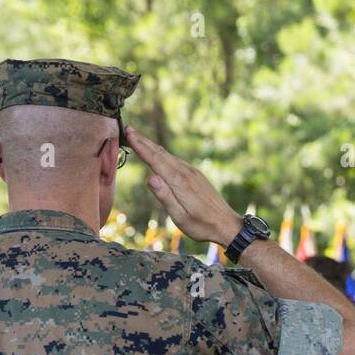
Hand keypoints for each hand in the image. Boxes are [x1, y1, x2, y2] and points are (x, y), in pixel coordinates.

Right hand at [125, 128, 242, 245]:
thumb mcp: (181, 217)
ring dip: (152, 146)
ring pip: (168, 156)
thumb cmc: (203, 226)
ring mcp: (193, 173)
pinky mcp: (196, 175)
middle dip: (143, 141)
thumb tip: (150, 177)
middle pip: (161, 153)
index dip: (141, 147)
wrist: (227, 225)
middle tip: (128, 128)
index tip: (129, 134)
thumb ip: (165, 197)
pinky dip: (162, 154)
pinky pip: (175, 161)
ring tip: (138, 137)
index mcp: (180, 183)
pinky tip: (157, 153)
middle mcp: (187, 173)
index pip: (156, 161)